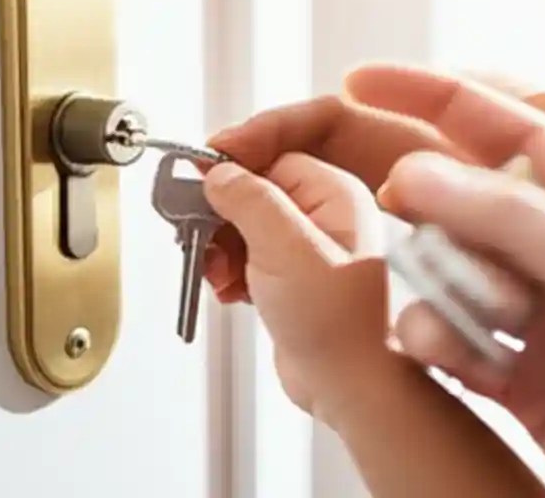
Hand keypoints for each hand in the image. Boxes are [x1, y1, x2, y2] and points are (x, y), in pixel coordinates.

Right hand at [201, 153, 390, 422]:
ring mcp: (309, 248)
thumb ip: (249, 200)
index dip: (230, 171)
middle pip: (253, 192)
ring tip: (218, 274)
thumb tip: (219, 172)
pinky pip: (248, 257)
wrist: (348, 386)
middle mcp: (325, 216)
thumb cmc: (337, 324)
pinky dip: (231, 271)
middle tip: (199, 238)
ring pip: (245, 227)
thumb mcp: (285, 248)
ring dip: (220, 248)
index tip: (195, 185)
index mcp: (336, 194)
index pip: (271, 159)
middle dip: (220, 216)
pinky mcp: (292, 278)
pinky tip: (230, 290)